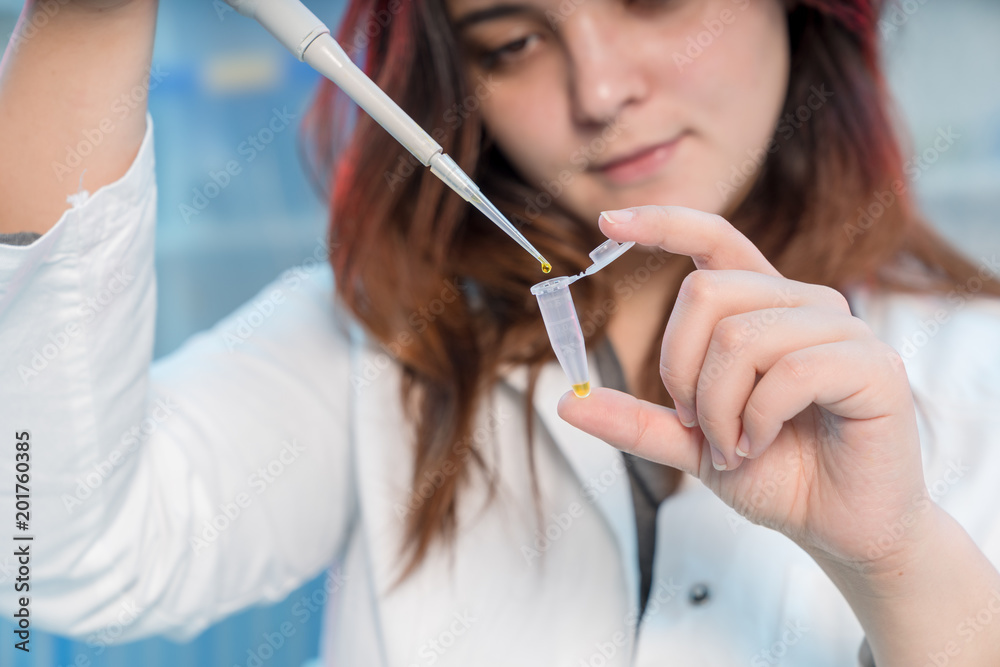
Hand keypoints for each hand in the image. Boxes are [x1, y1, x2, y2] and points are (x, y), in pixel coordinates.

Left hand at [558, 205, 928, 572]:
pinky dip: (756, 421)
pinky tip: (759, 445)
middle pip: (705, 291)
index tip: (605, 221)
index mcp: (763, 308)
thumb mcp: (689, 444)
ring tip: (734, 446)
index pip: (714, 239)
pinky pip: (788, 372)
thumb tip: (567, 402)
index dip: (662, 223)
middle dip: (679, 370)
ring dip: (717, 408)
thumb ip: (635, 420)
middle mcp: (804, 304)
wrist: (838, 526)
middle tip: (696, 425)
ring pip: (740, 337)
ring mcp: (844, 330)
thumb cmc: (775, 474)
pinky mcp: (873, 366)